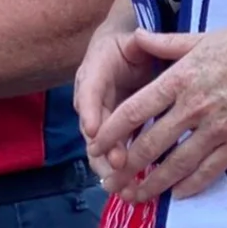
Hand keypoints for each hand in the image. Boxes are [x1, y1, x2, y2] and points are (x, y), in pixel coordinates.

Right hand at [73, 1, 155, 180]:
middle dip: (103, 149)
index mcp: (93, 73)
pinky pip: (112, 152)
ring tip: (122, 186)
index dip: (90, 112)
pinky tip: (131, 188)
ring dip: (109, 167)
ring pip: (99, 146)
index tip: (94, 130)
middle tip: (116, 166)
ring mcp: (98, 118)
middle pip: (91, 127)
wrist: (122, 54)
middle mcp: (90, 99)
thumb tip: (138, 39)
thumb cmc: (127, 46)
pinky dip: (119, 170)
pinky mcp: (111, 132)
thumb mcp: (131, 40)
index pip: (88, 92)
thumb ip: (136, 43)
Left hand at [89, 23, 226, 203]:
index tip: (95, 145)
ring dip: (153, 184)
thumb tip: (137, 36)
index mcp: (180, 78)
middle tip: (109, 183)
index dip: (112, 131)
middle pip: (151, 144)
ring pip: (177, 164)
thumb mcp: (202, 38)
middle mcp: (194, 106)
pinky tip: (176, 194)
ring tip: (135, 197)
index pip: (135, 110)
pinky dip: (190, 186)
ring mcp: (217, 127)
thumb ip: (166, 43)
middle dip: (126, 168)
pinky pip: (209, 170)